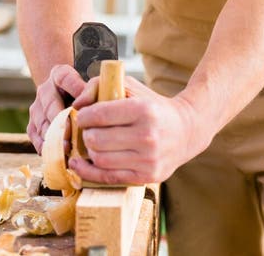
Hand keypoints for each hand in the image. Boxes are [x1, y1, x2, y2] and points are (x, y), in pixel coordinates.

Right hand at [28, 64, 86, 153]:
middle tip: (71, 134)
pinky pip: (36, 138)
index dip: (75, 89)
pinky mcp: (31, 126)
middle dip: (61, 122)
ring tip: (67, 148)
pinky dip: (46, 148)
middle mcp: (44, 90)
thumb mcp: (88, 84)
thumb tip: (94, 106)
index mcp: (60, 74)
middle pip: (51, 106)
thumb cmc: (83, 93)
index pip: (66, 78)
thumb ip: (93, 90)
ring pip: (42, 124)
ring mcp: (36, 108)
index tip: (83, 103)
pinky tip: (57, 155)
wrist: (62, 96)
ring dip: (54, 137)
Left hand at [70, 76, 204, 184]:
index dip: (84, 116)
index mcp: (144, 110)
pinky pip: (108, 178)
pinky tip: (79, 164)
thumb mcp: (132, 87)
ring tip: (92, 142)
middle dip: (85, 134)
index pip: (100, 115)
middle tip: (88, 130)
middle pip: (97, 140)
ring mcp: (148, 159)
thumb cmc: (153, 106)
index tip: (82, 116)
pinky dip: (89, 171)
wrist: (186, 130)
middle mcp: (147, 136)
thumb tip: (77, 105)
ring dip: (89, 151)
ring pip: (100, 160)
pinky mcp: (146, 176)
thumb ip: (101, 86)